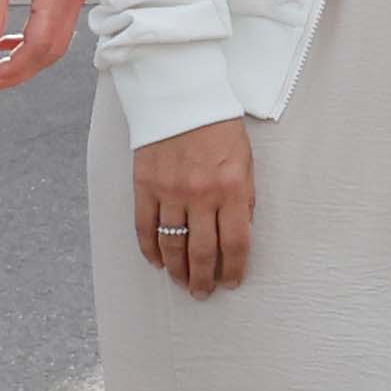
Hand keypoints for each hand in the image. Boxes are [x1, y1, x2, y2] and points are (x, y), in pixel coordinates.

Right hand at [131, 116, 253, 297]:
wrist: (180, 97)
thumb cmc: (219, 127)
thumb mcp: (245, 161)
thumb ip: (244, 198)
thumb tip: (241, 233)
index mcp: (232, 189)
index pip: (236, 242)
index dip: (235, 268)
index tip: (232, 283)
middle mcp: (201, 195)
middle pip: (203, 251)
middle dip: (204, 278)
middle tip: (203, 293)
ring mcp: (170, 192)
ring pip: (173, 245)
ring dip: (177, 270)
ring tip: (182, 283)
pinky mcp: (145, 186)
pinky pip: (145, 227)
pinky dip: (150, 249)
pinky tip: (156, 262)